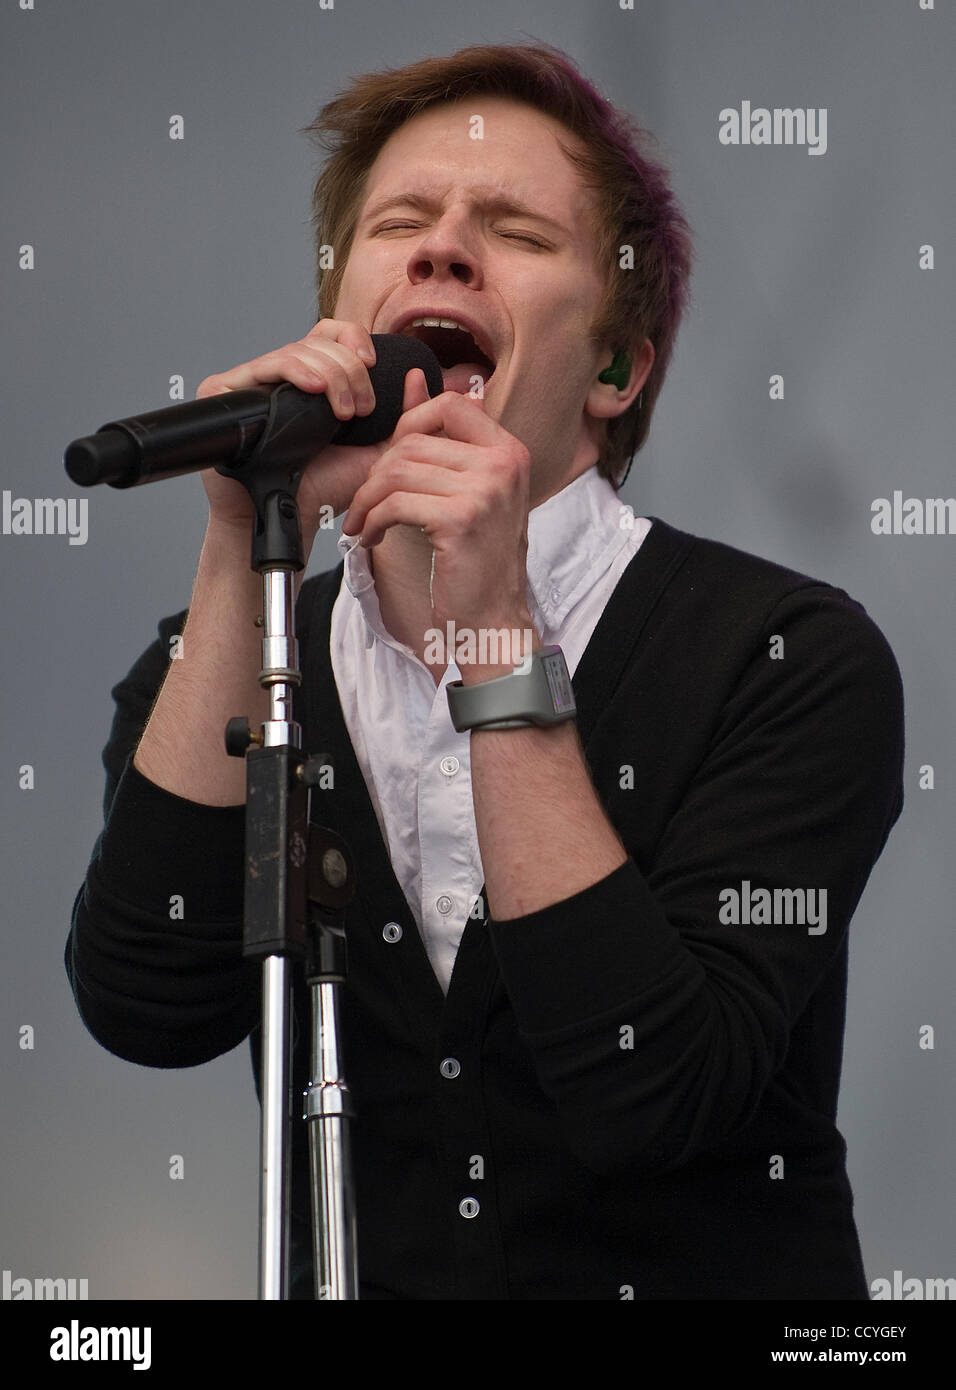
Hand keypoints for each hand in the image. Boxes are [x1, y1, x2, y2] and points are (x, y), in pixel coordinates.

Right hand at [195, 319, 402, 547]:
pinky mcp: (225, 388)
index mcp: (316, 379)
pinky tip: (314, 390)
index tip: (374, 366)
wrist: (290, 516)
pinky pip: (266, 364)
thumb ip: (405, 418)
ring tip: (343, 413)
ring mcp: (253, 380)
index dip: (355, 341)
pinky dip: (295, 371)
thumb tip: (420, 375)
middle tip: (361, 410)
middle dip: (349, 369)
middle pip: (319, 340)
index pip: (333, 335)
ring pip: (297, 350)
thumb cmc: (325, 487)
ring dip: (330, 375)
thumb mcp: (379, 451)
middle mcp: (284, 375)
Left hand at [342, 372, 534, 654]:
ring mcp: (486, 490)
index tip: (392, 461)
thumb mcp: (468, 492)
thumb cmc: (477, 561)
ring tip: (364, 522)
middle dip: (378, 473)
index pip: (451, 404)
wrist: (492, 621)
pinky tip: (373, 538)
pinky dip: (373, 521)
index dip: (410, 424)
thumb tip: (414, 377)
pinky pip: (396, 503)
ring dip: (368, 499)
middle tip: (366, 503)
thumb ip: (442, 437)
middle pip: (414, 440)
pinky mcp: (461, 519)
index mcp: (510, 451)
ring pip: (398, 470)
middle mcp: (504, 464)